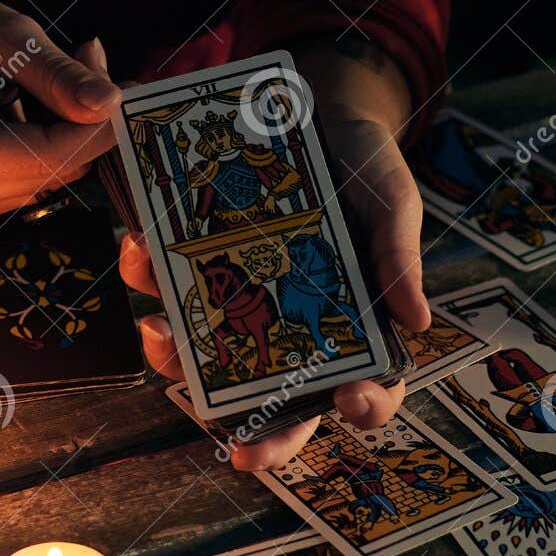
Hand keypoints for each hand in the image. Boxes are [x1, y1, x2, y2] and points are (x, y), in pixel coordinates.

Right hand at [0, 0, 119, 219]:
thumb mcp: (4, 36)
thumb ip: (57, 74)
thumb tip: (110, 102)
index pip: (55, 153)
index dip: (100, 122)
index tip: (125, 84)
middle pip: (61, 166)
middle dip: (86, 118)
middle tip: (86, 60)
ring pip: (59, 174)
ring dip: (70, 128)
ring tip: (45, 79)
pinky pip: (44, 177)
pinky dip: (53, 142)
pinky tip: (32, 109)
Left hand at [119, 40, 428, 471]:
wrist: (315, 102)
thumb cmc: (364, 166)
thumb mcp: (391, 200)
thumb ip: (397, 254)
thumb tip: (417, 320)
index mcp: (353, 325)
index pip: (366, 388)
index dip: (364, 407)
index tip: (353, 400)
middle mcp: (292, 328)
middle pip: (278, 404)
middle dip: (260, 439)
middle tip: (242, 452)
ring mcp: (240, 302)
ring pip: (205, 360)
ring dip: (176, 360)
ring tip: (158, 332)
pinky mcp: (197, 264)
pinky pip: (165, 285)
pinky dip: (146, 274)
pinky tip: (138, 247)